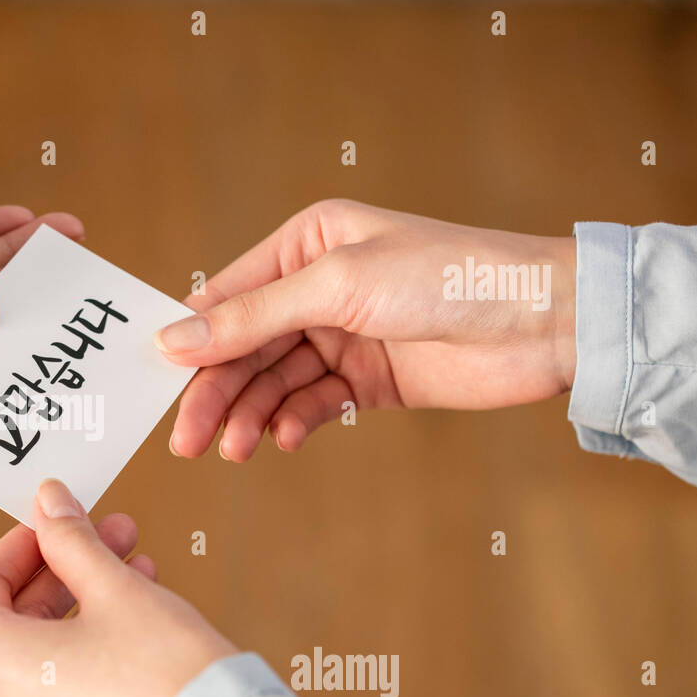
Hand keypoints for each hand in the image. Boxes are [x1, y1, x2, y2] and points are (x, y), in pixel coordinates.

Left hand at [0, 479, 234, 696]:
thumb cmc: (166, 670)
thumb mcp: (116, 587)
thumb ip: (71, 539)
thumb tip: (48, 500)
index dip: (20, 546)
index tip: (57, 524)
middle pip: (11, 629)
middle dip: (64, 579)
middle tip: (116, 541)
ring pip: (37, 675)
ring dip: (79, 624)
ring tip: (140, 584)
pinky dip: (84, 680)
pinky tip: (134, 649)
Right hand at [156, 200, 576, 459]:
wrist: (542, 323)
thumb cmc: (447, 276)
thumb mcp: (337, 287)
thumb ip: (252, 317)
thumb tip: (173, 337)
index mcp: (305, 244)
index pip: (226, 297)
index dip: (189, 342)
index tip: (154, 386)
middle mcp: (316, 288)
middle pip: (243, 347)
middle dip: (215, 393)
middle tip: (186, 441)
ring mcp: (342, 336)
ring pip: (273, 381)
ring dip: (251, 416)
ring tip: (236, 451)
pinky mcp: (367, 380)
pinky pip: (311, 404)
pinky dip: (293, 423)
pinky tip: (285, 440)